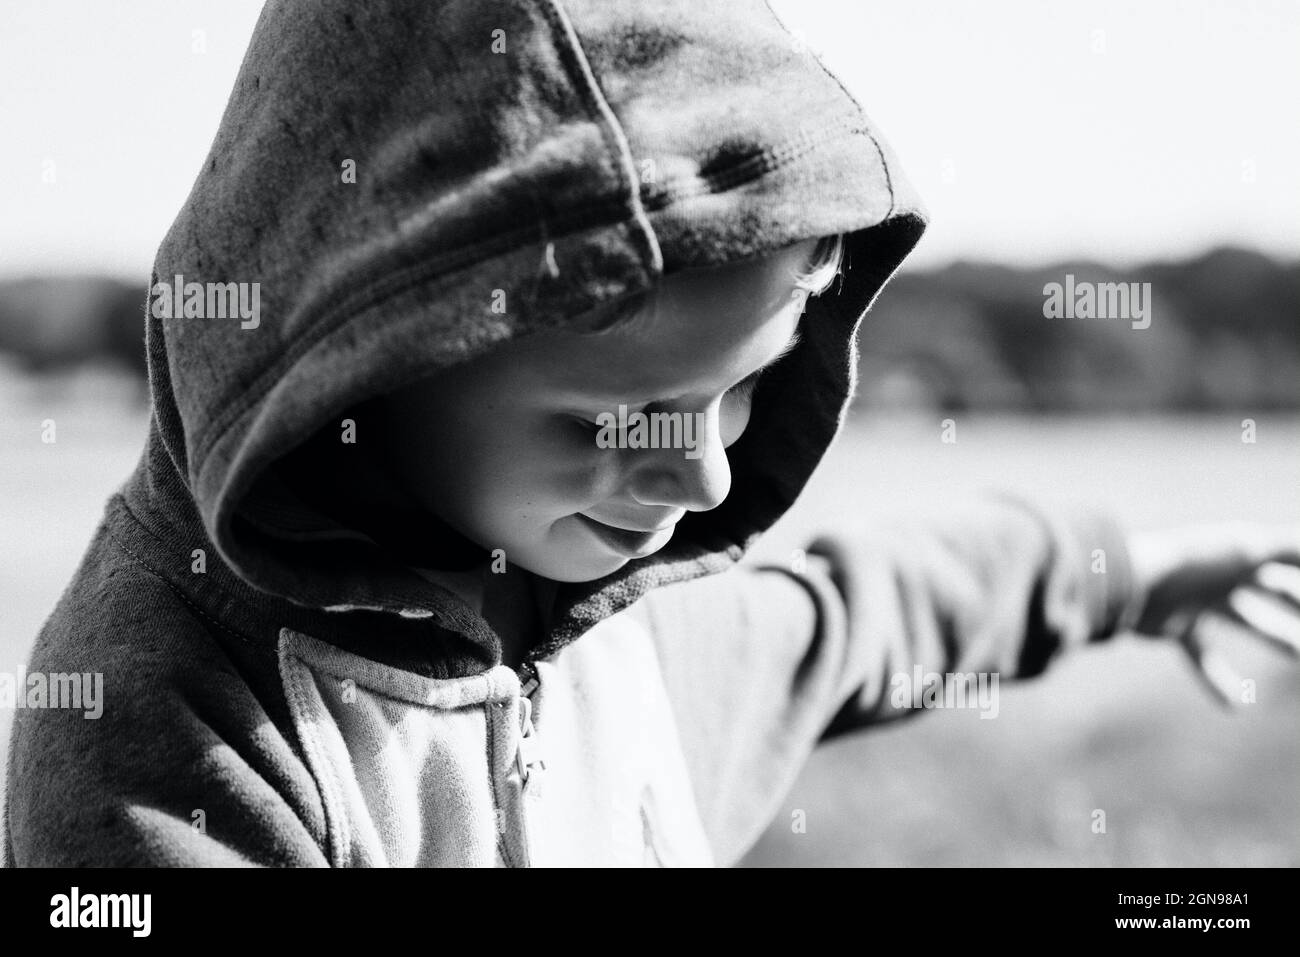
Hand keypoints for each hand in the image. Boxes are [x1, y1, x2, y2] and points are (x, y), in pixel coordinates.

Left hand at [1125, 522, 1299, 707]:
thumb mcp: (1250, 549)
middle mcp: (1220, 574)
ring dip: (1275, 637)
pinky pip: (1201, 658)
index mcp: (1238, 551)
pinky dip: (1217, 680)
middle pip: (1271, 593)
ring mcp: (1197, 600)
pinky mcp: (1174, 627)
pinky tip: (1236, 706)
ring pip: (1245, 621)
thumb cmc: (1193, 562)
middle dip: (1296, 607)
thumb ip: (1292, 548)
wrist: (1132, 582)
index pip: (1287, 563)